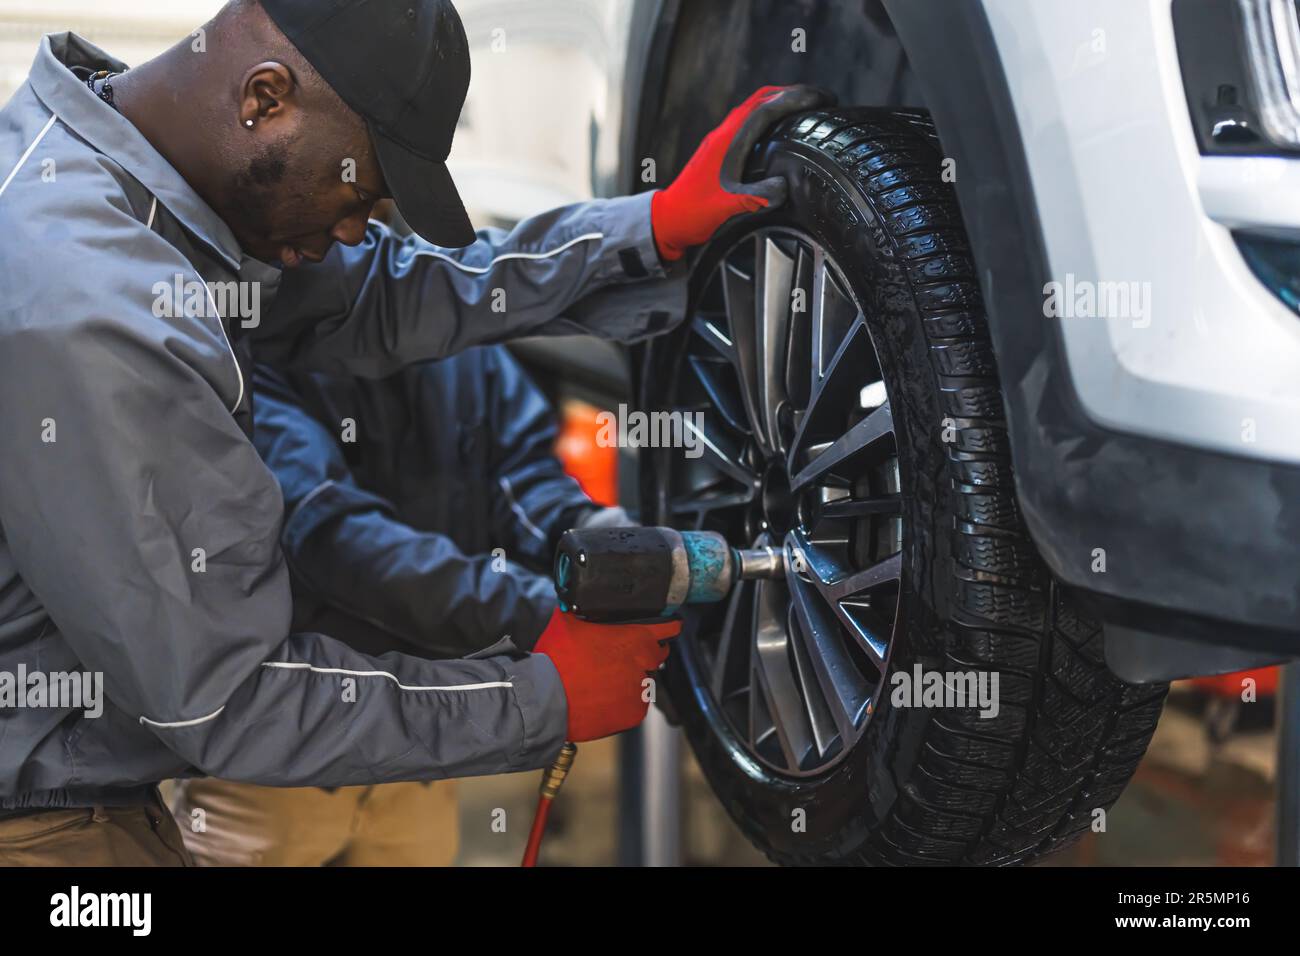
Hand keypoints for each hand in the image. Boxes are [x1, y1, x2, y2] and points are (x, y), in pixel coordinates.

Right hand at [532, 608, 679, 741]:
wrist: (545, 699)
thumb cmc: (556, 658)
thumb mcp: (567, 621)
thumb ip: (582, 610)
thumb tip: (581, 601)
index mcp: (635, 638)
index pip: (667, 629)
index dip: (669, 626)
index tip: (671, 626)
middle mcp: (643, 664)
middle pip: (656, 655)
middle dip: (647, 652)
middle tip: (624, 654)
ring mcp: (639, 690)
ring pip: (643, 680)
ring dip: (631, 678)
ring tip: (604, 679)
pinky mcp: (633, 714)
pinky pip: (635, 704)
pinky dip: (624, 701)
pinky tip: (604, 697)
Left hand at [651, 84, 834, 260]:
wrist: (667, 219)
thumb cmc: (692, 213)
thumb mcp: (726, 209)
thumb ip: (754, 199)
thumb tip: (782, 189)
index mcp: (726, 142)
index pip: (766, 108)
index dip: (796, 99)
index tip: (821, 98)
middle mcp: (724, 134)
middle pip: (762, 99)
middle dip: (794, 93)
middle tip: (822, 98)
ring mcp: (721, 139)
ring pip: (755, 107)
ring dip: (782, 102)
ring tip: (808, 108)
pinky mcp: (721, 148)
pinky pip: (749, 121)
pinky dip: (770, 116)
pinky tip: (782, 129)